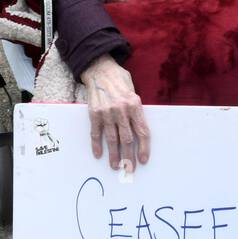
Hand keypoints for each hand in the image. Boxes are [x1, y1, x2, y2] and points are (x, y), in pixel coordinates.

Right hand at [80, 55, 150, 169]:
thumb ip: (136, 110)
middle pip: (127, 139)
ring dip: (114, 155)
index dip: (143, 148)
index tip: (143, 160)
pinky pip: (96, 133)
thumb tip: (139, 131)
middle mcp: (121, 110)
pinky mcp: (94, 113)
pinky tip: (98, 154)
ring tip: (115, 166)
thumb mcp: (133, 92)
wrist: (100, 69)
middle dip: (129, 157)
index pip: (142, 131)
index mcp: (135, 104)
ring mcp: (107, 112)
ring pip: (112, 139)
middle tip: (129, 169)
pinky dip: (97, 145)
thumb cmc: (120, 80)